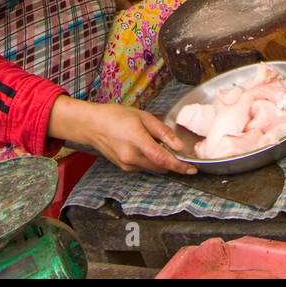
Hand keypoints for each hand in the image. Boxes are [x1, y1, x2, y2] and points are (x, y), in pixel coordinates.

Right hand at [65, 100, 194, 174]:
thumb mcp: (143, 117)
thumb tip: (178, 145)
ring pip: (153, 168)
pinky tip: (146, 147)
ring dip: (161, 161)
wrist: (92, 125)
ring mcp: (127, 164)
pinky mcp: (124, 167)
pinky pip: (144, 167)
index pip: (163, 159)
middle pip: (161, 167)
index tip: (192, 170)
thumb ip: (163, 131)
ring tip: (156, 143)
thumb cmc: (116, 116)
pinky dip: (151, 160)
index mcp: (137, 142)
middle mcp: (131, 157)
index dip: (180, 166)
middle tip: (176, 149)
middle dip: (172, 162)